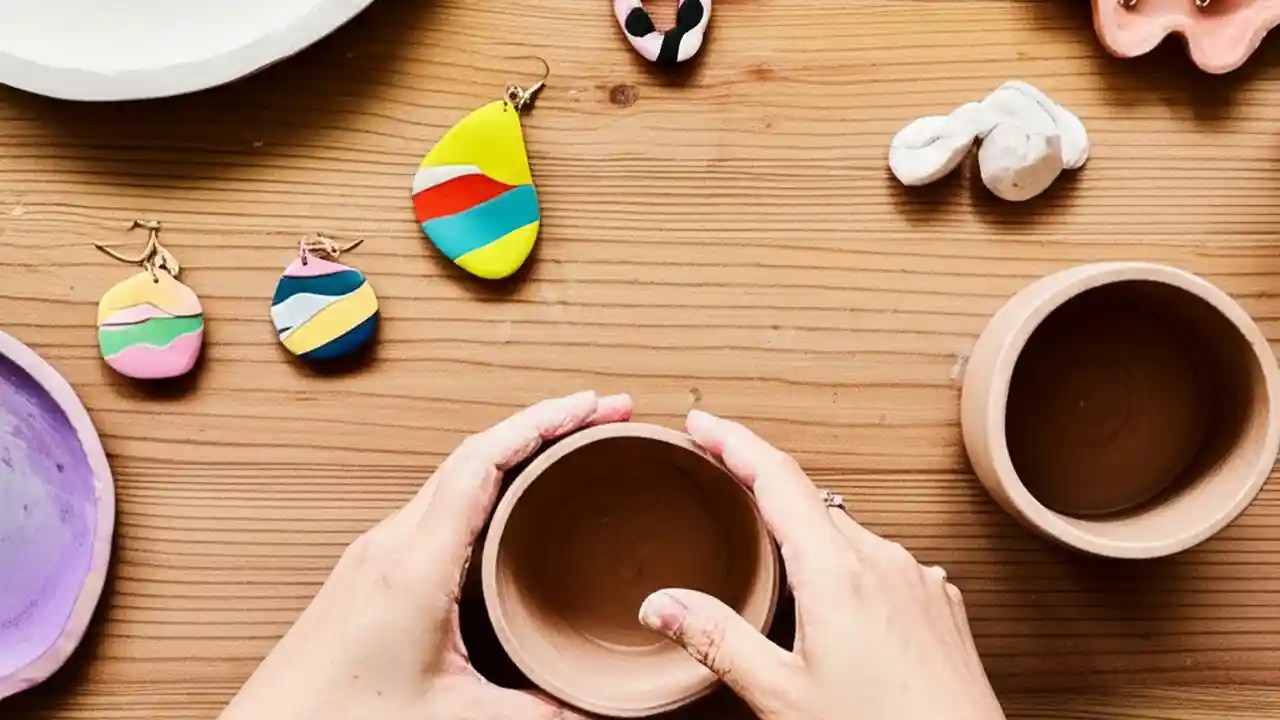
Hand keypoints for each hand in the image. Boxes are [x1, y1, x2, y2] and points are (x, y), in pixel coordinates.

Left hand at [220, 391, 633, 719]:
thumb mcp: (456, 719)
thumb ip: (536, 710)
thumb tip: (598, 704)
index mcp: (415, 564)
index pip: (484, 461)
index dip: (543, 422)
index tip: (592, 404)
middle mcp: (392, 542)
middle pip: (474, 453)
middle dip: (543, 424)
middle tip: (601, 415)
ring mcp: (376, 551)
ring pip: (454, 474)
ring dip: (513, 450)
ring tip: (569, 444)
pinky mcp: (369, 568)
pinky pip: (438, 503)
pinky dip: (486, 482)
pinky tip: (512, 498)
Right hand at [638, 410, 1005, 719]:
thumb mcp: (781, 694)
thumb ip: (718, 640)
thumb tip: (660, 603)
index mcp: (837, 572)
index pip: (776, 477)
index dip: (733, 441)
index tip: (702, 422)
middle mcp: (883, 561)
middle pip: (810, 503)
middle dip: (762, 494)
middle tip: (721, 487)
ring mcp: (918, 579)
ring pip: (848, 535)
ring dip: (808, 540)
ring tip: (774, 567)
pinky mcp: (939, 604)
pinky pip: (883, 564)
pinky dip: (849, 569)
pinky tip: (838, 608)